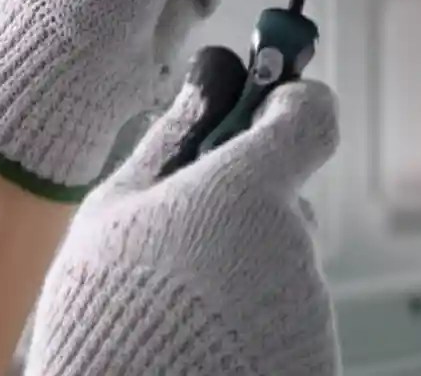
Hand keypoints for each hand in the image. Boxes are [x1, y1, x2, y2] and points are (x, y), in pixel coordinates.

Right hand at [25, 47, 339, 375]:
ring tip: (181, 307)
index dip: (290, 106)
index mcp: (248, 192)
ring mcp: (309, 306)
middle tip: (181, 244)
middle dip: (245, 208)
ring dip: (244, 269)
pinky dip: (255, 321)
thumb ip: (177, 136)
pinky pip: (289, 314)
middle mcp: (294, 244)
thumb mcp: (115, 211)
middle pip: (286, 201)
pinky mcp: (317, 353)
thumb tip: (216, 72)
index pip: (311, 117)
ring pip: (283, 261)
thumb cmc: (104, 314)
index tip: (264, 110)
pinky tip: (206, 339)